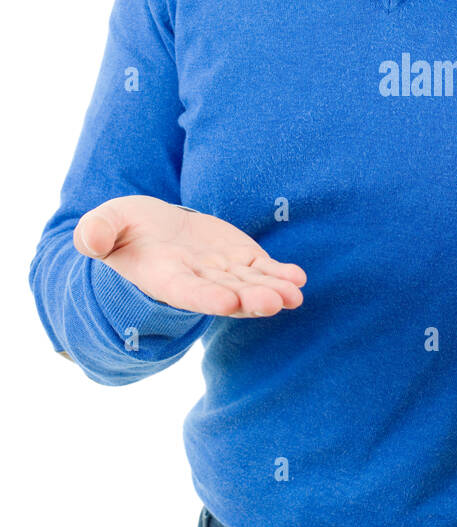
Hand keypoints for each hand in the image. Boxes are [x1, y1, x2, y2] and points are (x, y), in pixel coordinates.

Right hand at [73, 195, 305, 317]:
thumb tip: (89, 239)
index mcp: (163, 276)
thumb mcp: (106, 223)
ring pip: (251, 284)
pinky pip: (263, 269)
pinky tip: (298, 278)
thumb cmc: (123, 227)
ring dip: (273, 290)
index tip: (227, 301)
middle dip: (251, 299)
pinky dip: (281, 274)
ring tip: (295, 295)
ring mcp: (222, 272)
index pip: (186, 291)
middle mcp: (197, 280)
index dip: (206, 297)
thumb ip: (98, 232)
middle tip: (275, 303)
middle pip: (227, 293)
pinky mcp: (240, 258)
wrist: (151, 228)